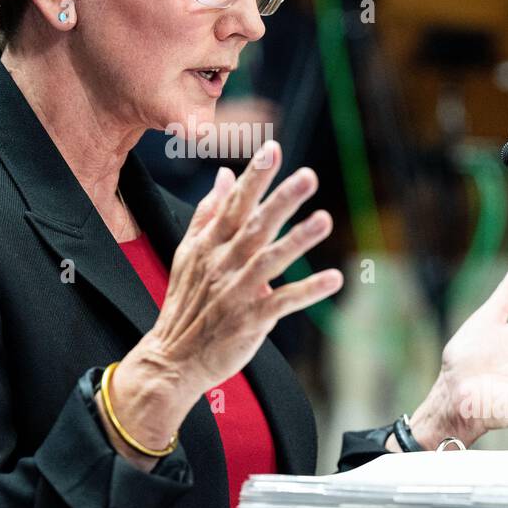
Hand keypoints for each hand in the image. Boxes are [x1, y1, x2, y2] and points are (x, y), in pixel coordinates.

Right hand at [147, 139, 342, 393]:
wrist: (173, 358)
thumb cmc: (185, 302)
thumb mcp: (188, 252)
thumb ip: (208, 211)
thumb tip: (225, 174)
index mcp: (209, 245)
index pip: (234, 204)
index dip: (254, 177)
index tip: (272, 149)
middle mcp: (223, 264)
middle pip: (255, 227)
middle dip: (281, 200)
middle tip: (308, 176)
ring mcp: (236, 292)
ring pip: (270, 260)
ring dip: (298, 240)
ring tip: (325, 219)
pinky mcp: (250, 320)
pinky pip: (282, 302)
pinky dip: (307, 290)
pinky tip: (334, 279)